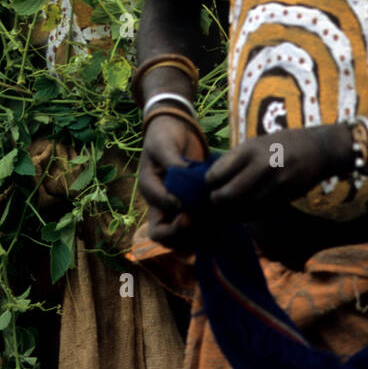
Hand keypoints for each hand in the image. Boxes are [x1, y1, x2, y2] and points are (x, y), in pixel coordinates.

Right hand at [138, 113, 205, 249]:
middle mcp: (159, 203)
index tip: (182, 203)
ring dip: (192, 236)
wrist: (175, 131)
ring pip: (177, 238)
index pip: (153, 206)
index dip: (168, 209)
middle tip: (194, 220)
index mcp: (149, 188)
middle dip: (177, 233)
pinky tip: (218, 221)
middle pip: (161, 234)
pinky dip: (204, 230)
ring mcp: (174, 208)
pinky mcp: (191, 207)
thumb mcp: (164, 143)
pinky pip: (194, 229)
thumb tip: (184, 174)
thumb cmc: (165, 135)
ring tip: (208, 223)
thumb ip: (171, 160)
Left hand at [205, 124, 350, 219]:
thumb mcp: (255, 142)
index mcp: (250, 149)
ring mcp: (274, 185)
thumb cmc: (279, 144)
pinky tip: (239, 212)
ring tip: (224, 207)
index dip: (210, 181)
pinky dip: (245, 215)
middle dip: (216, 200)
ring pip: (243, 207)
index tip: (210, 182)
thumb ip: (234, 159)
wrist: (316, 150)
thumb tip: (211, 176)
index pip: (218, 173)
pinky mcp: (284, 199)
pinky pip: (258, 213)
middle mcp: (262, 167)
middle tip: (213, 199)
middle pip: (228, 194)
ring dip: (230, 210)